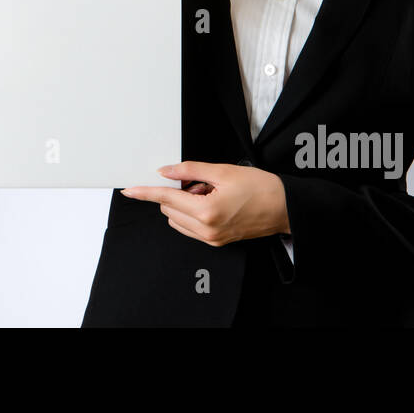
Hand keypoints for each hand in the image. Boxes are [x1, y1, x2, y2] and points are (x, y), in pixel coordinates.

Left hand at [121, 161, 289, 246]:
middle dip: (176, 192)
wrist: (284, 208)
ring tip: (209, 192)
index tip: (130, 190)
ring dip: (183, 203)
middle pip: (169, 209)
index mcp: (206, 211)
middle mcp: (206, 229)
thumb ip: (190, 171)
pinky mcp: (216, 241)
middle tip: (199, 181)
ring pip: (177, 219)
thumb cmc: (260, 188)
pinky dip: (191, 213)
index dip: (145, 192)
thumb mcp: (223, 171)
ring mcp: (211, 238)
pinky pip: (190, 227)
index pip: (166, 199)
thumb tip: (166, 171)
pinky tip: (210, 202)